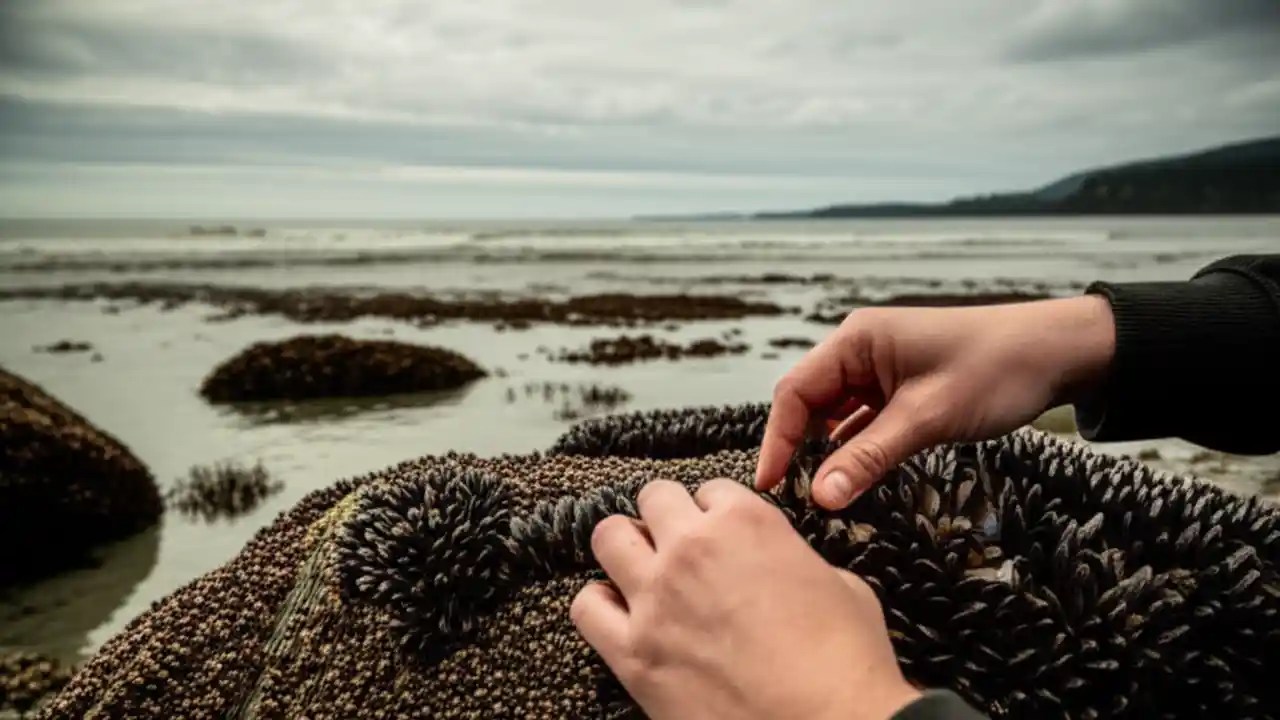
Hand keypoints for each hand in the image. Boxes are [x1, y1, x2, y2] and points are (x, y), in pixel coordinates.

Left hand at [570, 479, 921, 719]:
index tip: (721, 533)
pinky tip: (621, 615)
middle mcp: (692, 548)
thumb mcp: (841, 585)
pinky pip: (587, 607)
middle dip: (666, 517)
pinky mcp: (632, 652)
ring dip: (625, 548)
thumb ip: (796, 561)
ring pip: (608, 537)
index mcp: (747, 523)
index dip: (717, 512)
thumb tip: (784, 568)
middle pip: (653, 498)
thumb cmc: (847, 663)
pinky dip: (599, 604)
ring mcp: (656, 598)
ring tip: (642, 569)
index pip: (711, 490)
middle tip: (679, 543)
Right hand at [756, 295, 1114, 508]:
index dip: (777, 440)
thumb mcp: (928, 418)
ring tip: (819, 494)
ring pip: (835, 415)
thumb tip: (821, 498)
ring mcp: (880, 368)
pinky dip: (856, 447)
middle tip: (792, 498)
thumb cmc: (996, 370)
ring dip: (828, 451)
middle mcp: (860, 350)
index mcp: (856, 340)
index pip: (795, 392)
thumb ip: (869, 457)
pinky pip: (862, 419)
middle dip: (798, 448)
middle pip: (808, 403)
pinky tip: (853, 475)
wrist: (1058, 353)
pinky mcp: (900, 387)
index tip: (769, 486)